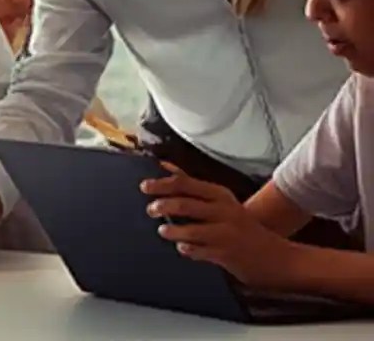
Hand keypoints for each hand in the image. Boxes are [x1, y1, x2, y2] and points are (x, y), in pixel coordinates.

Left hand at [142, 166, 301, 289]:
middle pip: (185, 204)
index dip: (162, 184)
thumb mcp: (220, 200)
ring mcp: (226, 234)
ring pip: (189, 230)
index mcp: (221, 195)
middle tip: (150, 209)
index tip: (144, 186)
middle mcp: (224, 211)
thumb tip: (163, 165)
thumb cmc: (241, 225)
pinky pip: (198, 251)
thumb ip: (190, 183)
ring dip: (172, 230)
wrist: (276, 256)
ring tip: (163, 230)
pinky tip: (182, 247)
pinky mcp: (226, 255)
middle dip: (162, 205)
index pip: (186, 183)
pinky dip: (187, 249)